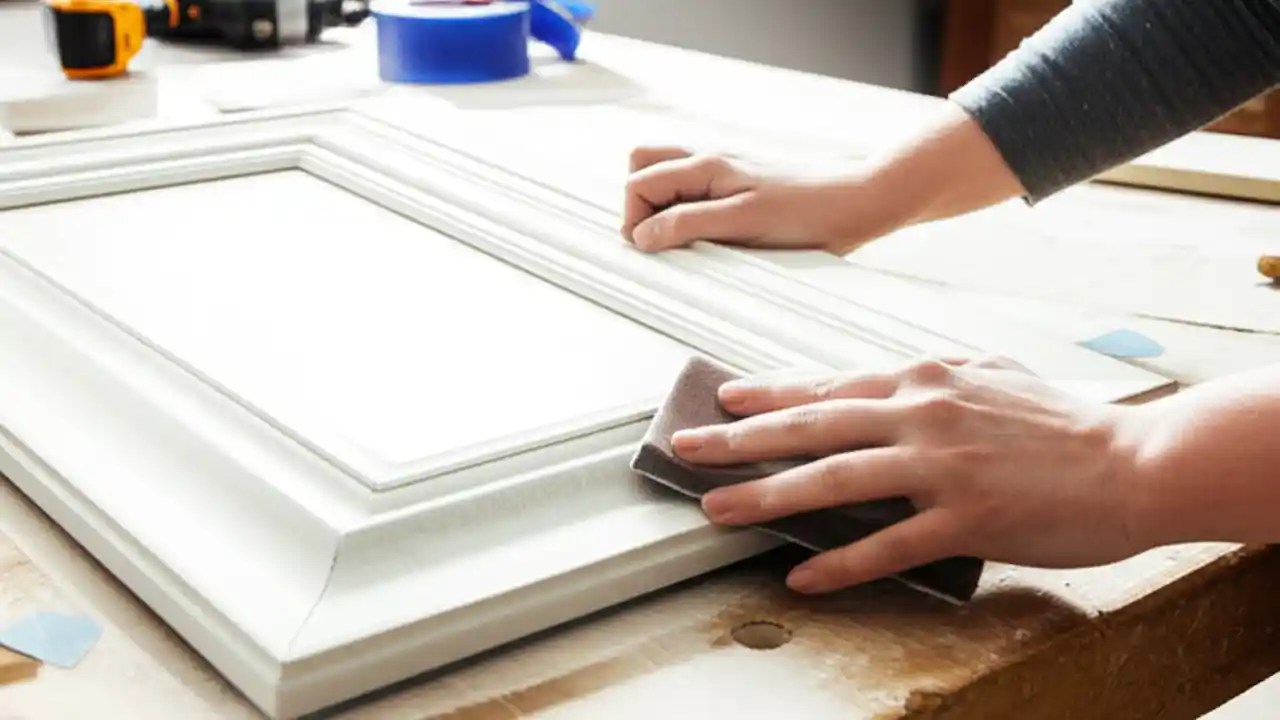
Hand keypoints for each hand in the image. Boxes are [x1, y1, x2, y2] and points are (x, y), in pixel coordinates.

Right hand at [622, 147, 904, 254]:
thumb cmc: (809, 213)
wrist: (859, 203)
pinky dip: (687, 209)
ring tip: (684, 241)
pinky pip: (695, 189)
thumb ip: (688, 225)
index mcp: (706, 165)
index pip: (639, 182)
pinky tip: (710, 235)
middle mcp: (710, 161)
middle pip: (645, 166)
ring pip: (668, 174)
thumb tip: (642, 236)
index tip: (653, 250)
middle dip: (640, 204)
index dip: (635, 218)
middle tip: (659, 242)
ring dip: (663, 206)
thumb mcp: (744, 223)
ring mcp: (724, 171)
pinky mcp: (741, 186)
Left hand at [670, 356, 1147, 593]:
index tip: (725, 398)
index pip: (829, 383)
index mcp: (926, 378)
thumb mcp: (994, 373)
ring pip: (834, 479)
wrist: (1136, 460)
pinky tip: (802, 575)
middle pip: (813, 425)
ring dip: (768, 496)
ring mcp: (942, 466)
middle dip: (740, 438)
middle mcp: (923, 414)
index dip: (770, 392)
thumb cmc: (1063, 422)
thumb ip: (939, 372)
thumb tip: (894, 376)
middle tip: (687, 447)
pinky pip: (888, 544)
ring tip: (718, 509)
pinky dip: (841, 562)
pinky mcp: (966, 517)